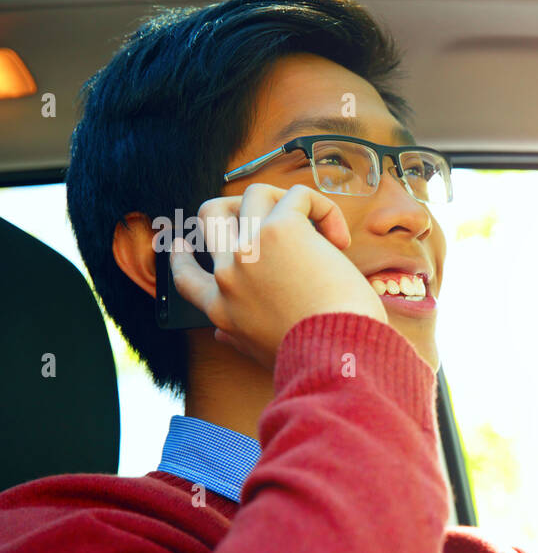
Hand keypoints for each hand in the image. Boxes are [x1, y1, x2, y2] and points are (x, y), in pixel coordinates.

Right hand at [169, 184, 387, 369]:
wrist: (336, 355)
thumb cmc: (315, 358)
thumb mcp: (261, 354)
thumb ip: (238, 339)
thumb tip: (220, 335)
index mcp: (220, 309)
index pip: (184, 274)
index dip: (182, 254)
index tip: (182, 242)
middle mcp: (227, 274)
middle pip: (211, 215)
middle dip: (240, 207)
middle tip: (274, 216)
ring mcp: (250, 248)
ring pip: (253, 194)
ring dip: (286, 201)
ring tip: (318, 228)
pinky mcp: (281, 229)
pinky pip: (297, 195)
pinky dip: (323, 207)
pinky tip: (340, 240)